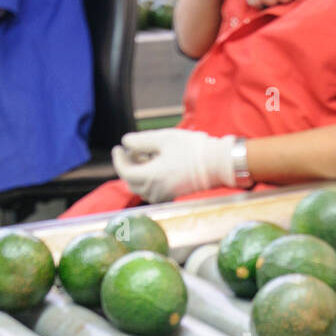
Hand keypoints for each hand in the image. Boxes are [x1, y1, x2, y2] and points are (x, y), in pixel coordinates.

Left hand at [112, 129, 236, 202]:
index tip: (118, 148)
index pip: (124, 172)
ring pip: (140, 188)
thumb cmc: (192, 149)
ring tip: (144, 157)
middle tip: (130, 150)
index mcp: (151, 176)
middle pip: (130, 182)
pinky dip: (148, 180)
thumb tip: (126, 142)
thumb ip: (141, 140)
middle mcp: (155, 191)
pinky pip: (152, 191)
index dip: (118, 159)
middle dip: (127, 166)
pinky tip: (155, 167)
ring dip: (137, 173)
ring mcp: (164, 196)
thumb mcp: (163, 138)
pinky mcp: (172, 196)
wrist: (218, 165)